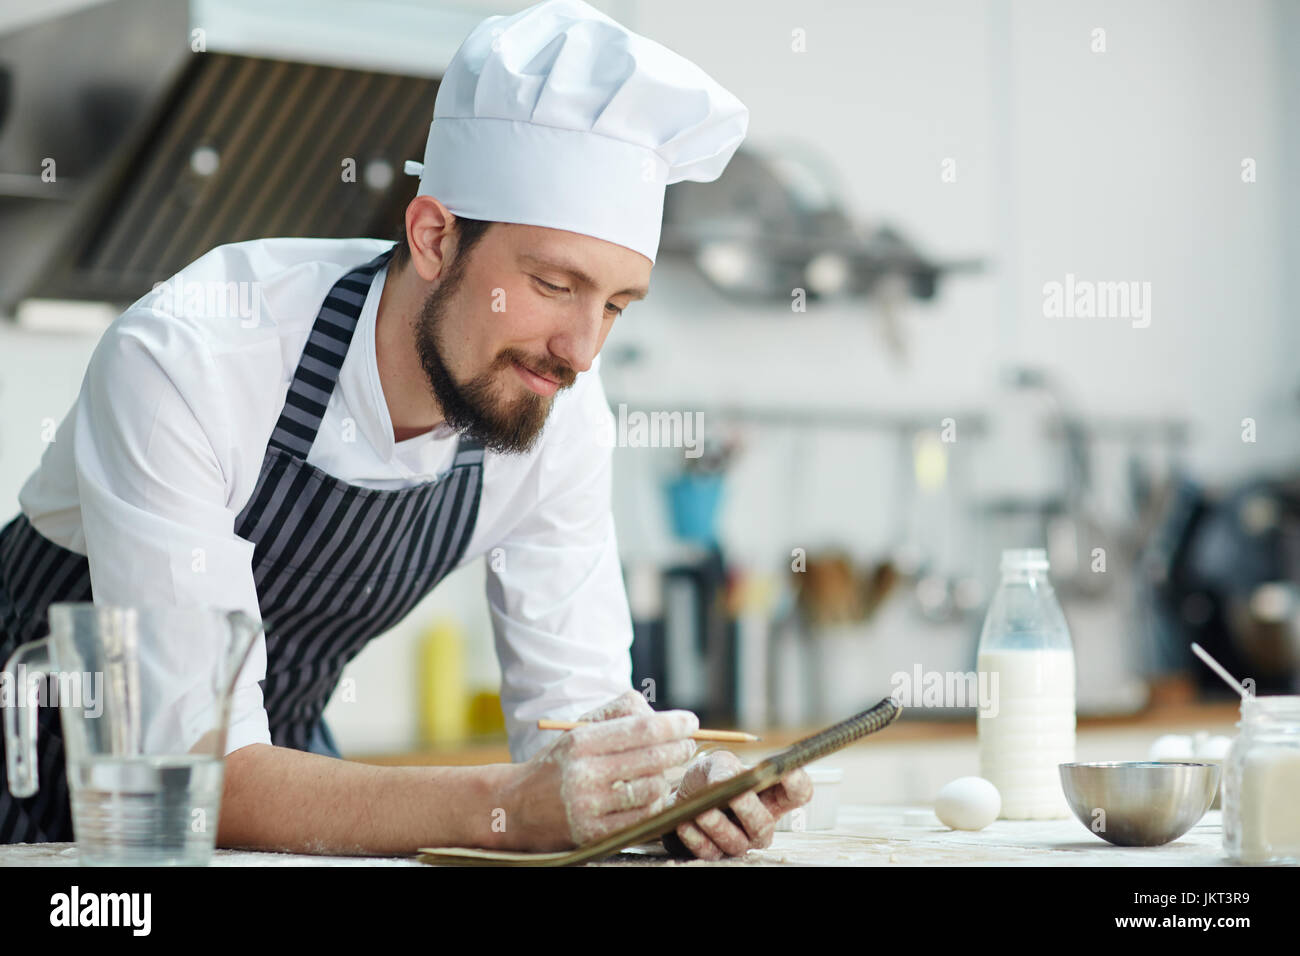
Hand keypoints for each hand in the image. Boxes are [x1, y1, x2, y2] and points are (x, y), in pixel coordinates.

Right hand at [500, 690, 698, 850]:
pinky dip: (656, 806)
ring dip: (667, 779)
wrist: (515, 806)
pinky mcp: (593, 834)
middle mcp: (584, 773)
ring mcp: (589, 807)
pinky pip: (642, 818)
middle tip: (688, 745)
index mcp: (581, 742)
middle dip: (679, 749)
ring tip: (666, 772)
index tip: (691, 722)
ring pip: (652, 790)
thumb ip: (618, 716)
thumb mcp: (578, 731)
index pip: (642, 730)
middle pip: (652, 759)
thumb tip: (664, 718)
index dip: (674, 725)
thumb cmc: (558, 763)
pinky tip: (655, 796)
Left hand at [664, 750, 813, 859]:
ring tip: (702, 811)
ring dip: (718, 825)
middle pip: (766, 825)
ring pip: (737, 843)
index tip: (783, 770)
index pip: (799, 793)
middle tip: (734, 796)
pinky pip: (710, 852)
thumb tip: (729, 779)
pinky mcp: (716, 853)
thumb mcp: (718, 761)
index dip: (797, 783)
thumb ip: (727, 766)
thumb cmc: (710, 777)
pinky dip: (696, 837)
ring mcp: (741, 840)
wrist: (682, 794)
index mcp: (772, 796)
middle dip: (749, 810)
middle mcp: (762, 822)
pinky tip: (686, 823)